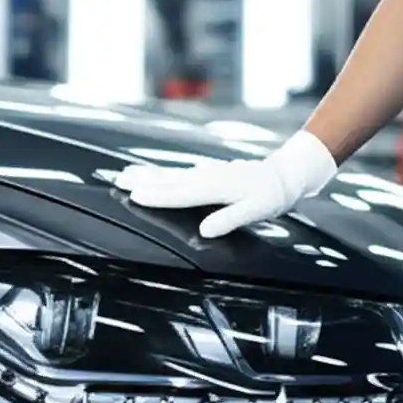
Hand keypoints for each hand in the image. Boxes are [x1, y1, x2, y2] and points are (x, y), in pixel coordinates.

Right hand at [114, 131, 337, 237]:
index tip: (134, 194)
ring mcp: (207, 172)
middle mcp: (207, 176)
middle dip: (142, 180)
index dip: (157, 195)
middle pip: (169, 180)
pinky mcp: (208, 172)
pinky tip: (153, 174)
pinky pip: (180, 172)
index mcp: (216, 187)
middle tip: (116, 180)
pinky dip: (163, 173)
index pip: (181, 193)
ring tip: (126, 174)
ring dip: (148, 175)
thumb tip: (205, 230)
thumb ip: (230, 218)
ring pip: (171, 174)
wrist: (286, 172)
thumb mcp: (258, 210)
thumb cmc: (272, 194)